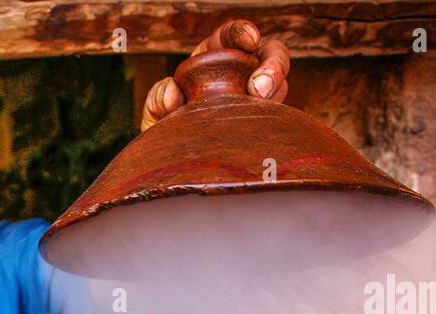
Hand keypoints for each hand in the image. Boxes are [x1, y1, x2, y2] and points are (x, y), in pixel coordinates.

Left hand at [141, 19, 291, 131]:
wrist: (173, 158)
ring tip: (257, 108)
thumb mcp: (155, 111)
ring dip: (274, 95)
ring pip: (280, 87)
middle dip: (273, 67)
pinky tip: (258, 129)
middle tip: (258, 89)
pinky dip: (271, 120)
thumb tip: (172, 91)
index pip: (234, 35)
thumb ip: (158, 98)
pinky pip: (276, 117)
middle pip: (273, 56)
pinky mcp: (263, 122)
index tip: (249, 40)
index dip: (244, 32)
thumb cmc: (167, 126)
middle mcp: (243, 71)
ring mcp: (257, 97)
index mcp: (215, 55)